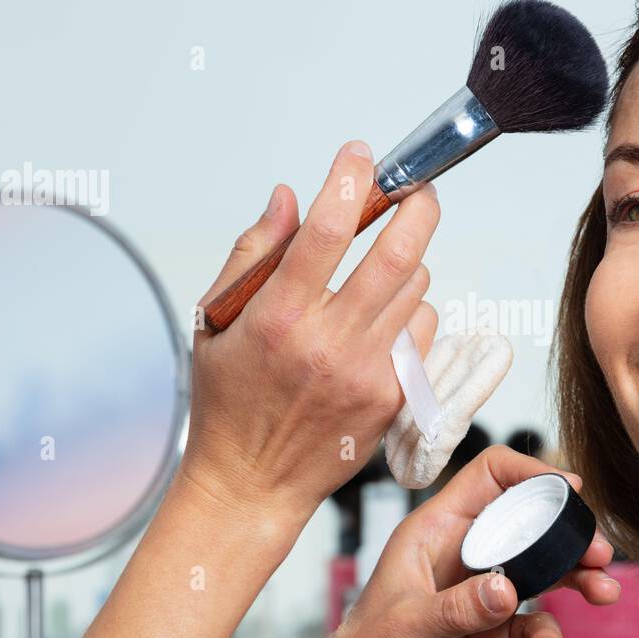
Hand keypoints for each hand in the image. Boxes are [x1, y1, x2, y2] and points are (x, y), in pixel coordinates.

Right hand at [179, 140, 439, 551]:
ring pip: (417, 287)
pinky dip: (409, 314)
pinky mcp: (395, 395)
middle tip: (417, 188)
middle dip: (417, 205)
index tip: (360, 155)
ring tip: (373, 278)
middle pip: (397, 254)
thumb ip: (253, 253)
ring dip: (404, 266)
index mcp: (279, 319)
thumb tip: (288, 197)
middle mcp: (330, 344)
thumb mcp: (215, 321)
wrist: (252, 483)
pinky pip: (423, 329)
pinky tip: (377, 327)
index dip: (350, 182)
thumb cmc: (229, 400)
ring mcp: (369, 372)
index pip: (324, 232)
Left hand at [293, 444, 620, 637]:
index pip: (488, 479)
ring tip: (601, 592)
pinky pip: (538, 628)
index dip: (528, 475)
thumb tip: (507, 589)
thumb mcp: (404, 627)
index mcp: (435, 533)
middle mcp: (466, 559)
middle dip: (567, 533)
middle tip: (596, 550)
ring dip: (577, 579)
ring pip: (546, 573)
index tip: (567, 488)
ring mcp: (487, 600)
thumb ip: (459, 606)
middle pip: (530, 525)